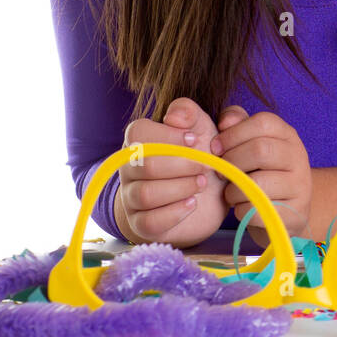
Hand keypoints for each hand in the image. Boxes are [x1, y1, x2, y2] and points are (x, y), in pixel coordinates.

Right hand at [117, 96, 229, 245]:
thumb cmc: (200, 154)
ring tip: (202, 183)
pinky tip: (192, 203)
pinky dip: (175, 212)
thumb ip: (188, 112)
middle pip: (146, 165)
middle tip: (205, 166)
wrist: (208, 193)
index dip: (170, 136)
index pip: (138, 133)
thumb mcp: (200, 126)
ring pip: (146, 194)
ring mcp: (131, 198)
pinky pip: (148, 222)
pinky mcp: (141, 225)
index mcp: (138, 140)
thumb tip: (174, 117)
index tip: (195, 140)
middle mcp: (128, 168)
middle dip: (183, 165)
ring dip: (182, 188)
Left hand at [212, 107, 311, 246]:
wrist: (287, 211)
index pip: (264, 122)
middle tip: (220, 172)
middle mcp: (298, 156)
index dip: (234, 133)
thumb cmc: (261, 173)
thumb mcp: (251, 144)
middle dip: (232, 162)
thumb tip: (225, 122)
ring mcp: (300, 185)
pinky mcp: (294, 212)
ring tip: (231, 193)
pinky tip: (241, 208)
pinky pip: (257, 210)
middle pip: (261, 149)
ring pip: (258, 183)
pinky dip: (240, 211)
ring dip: (233, 190)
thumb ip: (237, 125)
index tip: (216, 147)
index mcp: (287, 135)